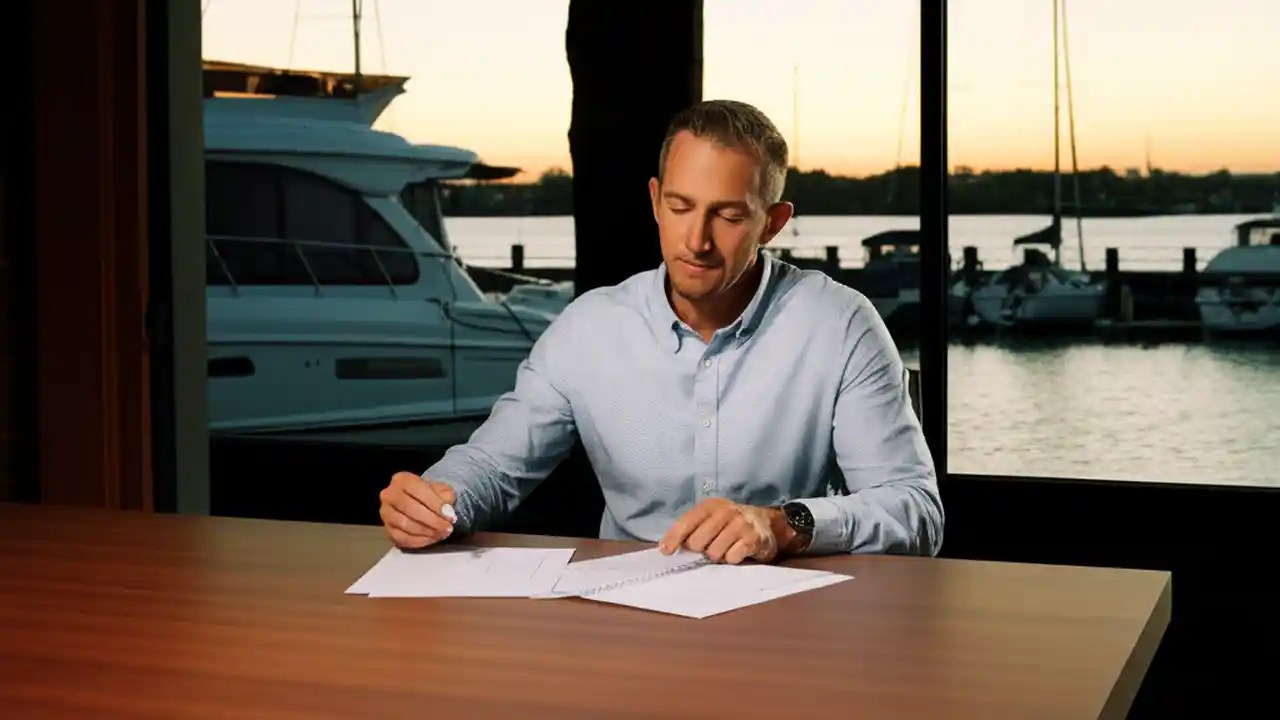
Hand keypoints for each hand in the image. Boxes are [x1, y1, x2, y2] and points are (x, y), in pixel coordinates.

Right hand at [378, 472, 457, 548]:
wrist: (418, 503)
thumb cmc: (429, 495)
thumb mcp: (440, 489)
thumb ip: (445, 496)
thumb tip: (447, 511)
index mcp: (402, 480)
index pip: (417, 489)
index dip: (434, 503)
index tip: (450, 514)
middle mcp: (389, 495)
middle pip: (409, 508)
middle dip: (432, 519)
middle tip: (448, 527)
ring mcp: (386, 513)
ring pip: (405, 524)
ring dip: (427, 531)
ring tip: (442, 533)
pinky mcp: (388, 530)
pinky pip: (402, 538)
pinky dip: (420, 540)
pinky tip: (432, 538)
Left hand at [658, 498, 781, 563]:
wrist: (766, 524)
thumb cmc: (730, 524)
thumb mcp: (711, 519)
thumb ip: (692, 529)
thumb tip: (667, 548)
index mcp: (709, 506)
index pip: (685, 523)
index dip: (673, 539)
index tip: (666, 552)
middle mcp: (724, 511)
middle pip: (697, 542)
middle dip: (700, 550)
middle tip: (709, 547)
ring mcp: (740, 524)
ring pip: (714, 552)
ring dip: (717, 556)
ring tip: (725, 549)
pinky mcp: (753, 538)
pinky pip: (732, 557)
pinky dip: (732, 559)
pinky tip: (737, 552)